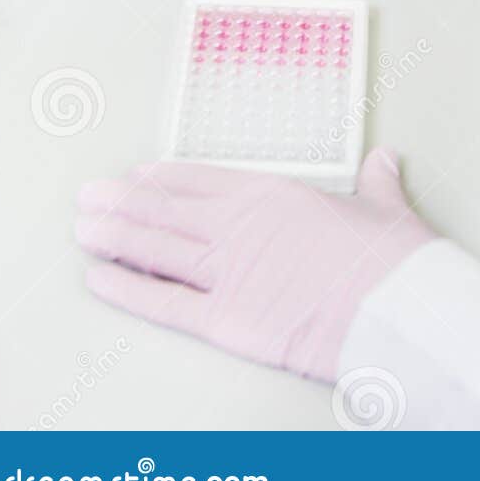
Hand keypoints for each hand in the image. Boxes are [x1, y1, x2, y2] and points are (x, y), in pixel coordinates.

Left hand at [76, 151, 432, 382]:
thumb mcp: (385, 209)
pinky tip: (98, 280)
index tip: (138, 174)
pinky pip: (165, 303)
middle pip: (168, 211)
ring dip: (115, 238)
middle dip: (124, 203)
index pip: (204, 182)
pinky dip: (127, 291)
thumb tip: (385, 160)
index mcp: (274, 195)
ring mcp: (229, 272)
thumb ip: (376, 184)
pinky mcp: (226, 320)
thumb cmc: (393, 259)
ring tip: (82, 229)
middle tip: (90, 196)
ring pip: (156, 250)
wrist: (397, 307)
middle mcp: (241, 227)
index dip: (166, 179)